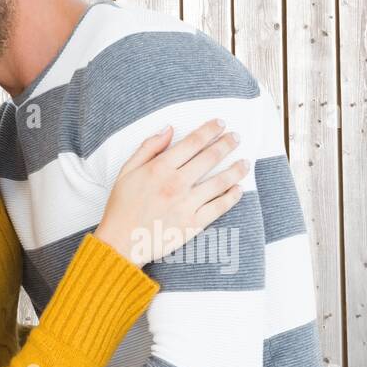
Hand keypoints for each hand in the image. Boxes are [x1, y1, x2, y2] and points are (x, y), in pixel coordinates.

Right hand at [93, 118, 249, 265]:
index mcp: (160, 168)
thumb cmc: (121, 206)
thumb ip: (148, 147)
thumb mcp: (127, 170)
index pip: (193, 142)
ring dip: (236, 169)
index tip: (221, 124)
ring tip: (245, 162)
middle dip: (226, 144)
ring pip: (220, 182)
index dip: (210, 130)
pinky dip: (232, 197)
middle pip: (209, 158)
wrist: (120, 243)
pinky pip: (219, 208)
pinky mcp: (193, 224)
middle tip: (237, 138)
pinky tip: (238, 189)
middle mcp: (176, 184)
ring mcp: (187, 204)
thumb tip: (168, 129)